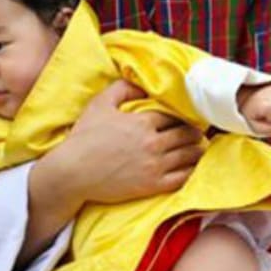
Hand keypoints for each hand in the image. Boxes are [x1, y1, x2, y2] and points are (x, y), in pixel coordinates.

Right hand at [45, 80, 204, 205]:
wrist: (73, 172)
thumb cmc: (84, 138)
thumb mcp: (99, 105)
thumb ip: (121, 88)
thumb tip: (142, 86)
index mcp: (142, 122)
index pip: (174, 115)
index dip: (182, 114)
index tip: (185, 116)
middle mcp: (153, 142)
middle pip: (187, 134)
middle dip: (193, 131)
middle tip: (195, 132)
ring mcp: (155, 165)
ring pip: (190, 155)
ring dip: (197, 150)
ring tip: (197, 148)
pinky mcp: (153, 185)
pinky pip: (184, 178)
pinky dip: (192, 171)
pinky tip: (192, 167)